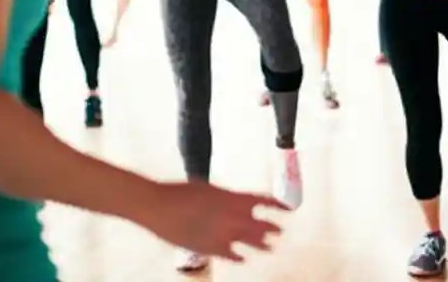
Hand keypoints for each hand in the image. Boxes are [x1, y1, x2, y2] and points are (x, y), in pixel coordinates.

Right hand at [137, 181, 286, 262]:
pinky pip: (233, 255)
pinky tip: (243, 258)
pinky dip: (240, 256)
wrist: (158, 206)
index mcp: (233, 198)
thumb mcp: (209, 189)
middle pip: (262, 224)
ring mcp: (224, 234)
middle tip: (280, 231)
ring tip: (271, 247)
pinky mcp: (212, 248)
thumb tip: (236, 203)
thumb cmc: (179, 193)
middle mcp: (233, 216)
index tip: (289, 209)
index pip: (264, 201)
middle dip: (273, 228)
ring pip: (253, 242)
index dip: (278, 205)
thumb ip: (227, 198)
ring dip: (263, 244)